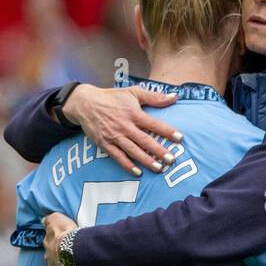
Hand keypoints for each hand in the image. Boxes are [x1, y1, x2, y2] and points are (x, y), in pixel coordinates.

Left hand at [43, 213, 77, 265]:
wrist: (72, 251)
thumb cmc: (66, 234)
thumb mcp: (57, 219)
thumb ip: (50, 219)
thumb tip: (43, 219)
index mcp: (48, 244)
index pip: (48, 243)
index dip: (54, 242)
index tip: (58, 243)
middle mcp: (49, 258)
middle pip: (51, 258)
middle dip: (56, 258)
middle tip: (63, 258)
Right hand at [61, 83, 183, 175]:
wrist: (85, 103)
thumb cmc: (112, 98)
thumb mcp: (133, 92)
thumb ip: (154, 96)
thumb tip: (175, 97)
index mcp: (133, 113)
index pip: (154, 123)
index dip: (167, 131)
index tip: (180, 138)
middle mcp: (125, 126)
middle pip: (145, 140)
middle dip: (159, 151)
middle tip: (171, 160)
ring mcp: (115, 136)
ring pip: (133, 151)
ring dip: (147, 160)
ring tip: (159, 168)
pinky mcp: (106, 144)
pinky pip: (118, 157)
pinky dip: (128, 165)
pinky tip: (138, 172)